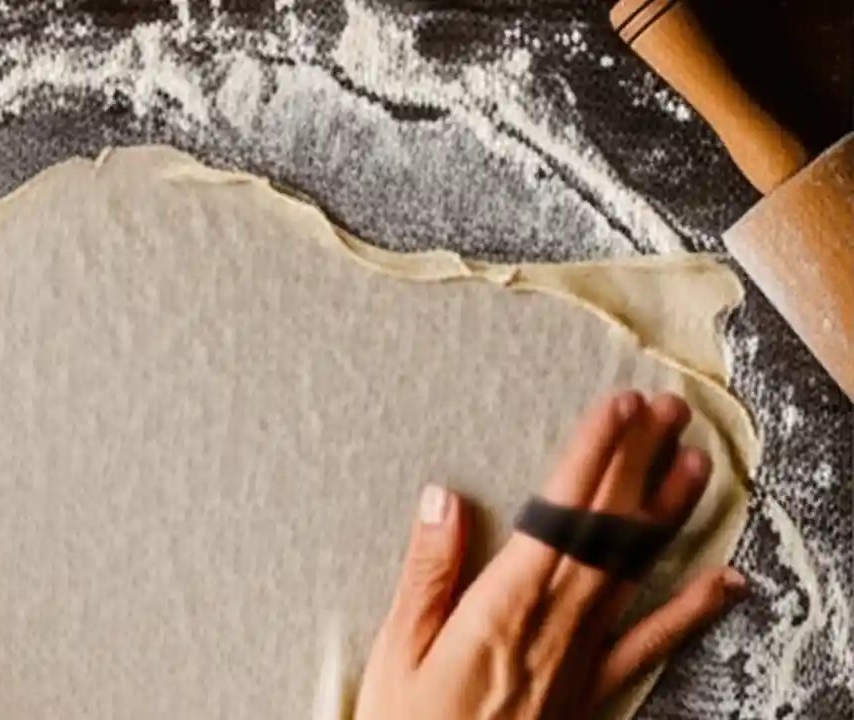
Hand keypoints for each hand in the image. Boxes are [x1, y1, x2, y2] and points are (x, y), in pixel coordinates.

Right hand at [356, 391, 747, 719]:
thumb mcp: (398, 651)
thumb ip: (426, 574)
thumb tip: (441, 499)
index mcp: (503, 607)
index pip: (561, 515)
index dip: (592, 457)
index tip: (616, 408)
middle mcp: (555, 626)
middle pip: (607, 532)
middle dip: (639, 464)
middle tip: (666, 410)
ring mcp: (582, 660)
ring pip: (635, 573)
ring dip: (667, 515)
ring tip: (695, 464)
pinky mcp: (594, 691)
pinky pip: (651, 644)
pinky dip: (693, 611)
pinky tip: (727, 581)